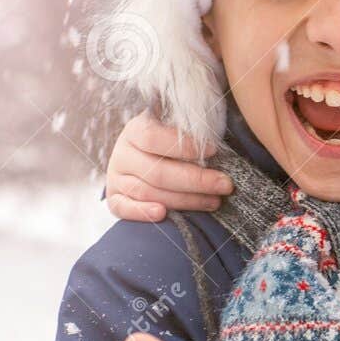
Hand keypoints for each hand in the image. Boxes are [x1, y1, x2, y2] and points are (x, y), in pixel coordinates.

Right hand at [106, 111, 233, 221]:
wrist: (144, 156)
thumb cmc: (172, 140)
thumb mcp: (178, 126)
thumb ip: (190, 127)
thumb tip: (212, 135)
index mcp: (136, 130)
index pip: (153, 137)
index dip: (183, 146)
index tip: (214, 151)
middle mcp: (122, 154)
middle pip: (157, 172)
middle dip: (196, 180)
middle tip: (225, 185)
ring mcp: (116, 178)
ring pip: (147, 192)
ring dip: (184, 200)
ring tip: (214, 201)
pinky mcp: (115, 198)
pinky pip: (123, 208)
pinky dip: (142, 212)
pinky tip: (163, 214)